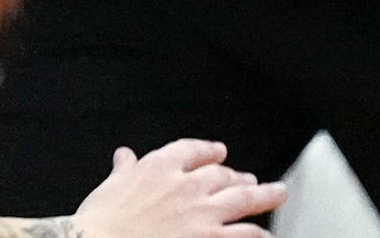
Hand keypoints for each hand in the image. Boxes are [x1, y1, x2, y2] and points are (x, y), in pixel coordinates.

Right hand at [72, 140, 280, 237]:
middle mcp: (186, 186)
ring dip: (263, 195)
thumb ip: (123, 170)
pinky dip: (258, 234)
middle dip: (238, 176)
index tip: (218, 152)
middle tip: (250, 178)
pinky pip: (245, 234)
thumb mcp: (109, 187)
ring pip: (244, 198)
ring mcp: (202, 214)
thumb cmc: (102, 223)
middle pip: (222, 174)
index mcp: (159, 167)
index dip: (209, 151)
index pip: (192, 150)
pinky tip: (266, 234)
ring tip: (277, 193)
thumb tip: (124, 156)